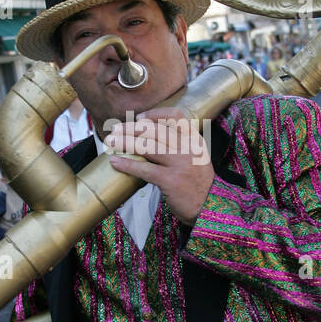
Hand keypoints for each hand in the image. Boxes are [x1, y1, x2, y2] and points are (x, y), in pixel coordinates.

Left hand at [105, 108, 214, 225]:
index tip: (139, 118)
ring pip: (147, 147)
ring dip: (125, 142)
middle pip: (155, 130)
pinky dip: (127, 164)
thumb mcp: (195, 157)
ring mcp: (180, 164)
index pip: (176, 116)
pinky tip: (115, 162)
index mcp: (194, 139)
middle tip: (115, 129)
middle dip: (132, 128)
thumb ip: (179, 145)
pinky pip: (144, 169)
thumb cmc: (197, 183)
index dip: (155, 114)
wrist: (210, 207)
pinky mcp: (171, 180)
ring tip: (111, 142)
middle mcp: (188, 148)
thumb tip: (147, 137)